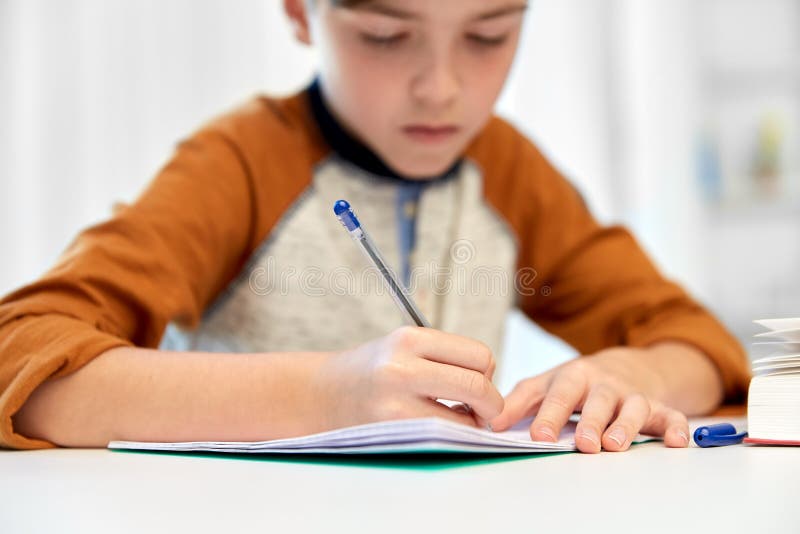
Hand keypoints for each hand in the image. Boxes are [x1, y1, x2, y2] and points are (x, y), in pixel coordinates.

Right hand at [312, 326, 503, 429]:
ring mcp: (395, 403)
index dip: (487, 372)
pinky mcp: (391, 431)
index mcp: (409, 339)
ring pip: (465, 418)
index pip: (478, 355)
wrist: (321, 394)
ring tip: (456, 419)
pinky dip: (452, 437)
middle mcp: (401, 367)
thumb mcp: (403, 346)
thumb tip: (491, 385)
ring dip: (471, 424)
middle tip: (483, 411)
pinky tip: (438, 429)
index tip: (477, 382)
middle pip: (478, 385)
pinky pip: (442, 438)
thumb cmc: (372, 370)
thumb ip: (445, 357)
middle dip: (490, 403)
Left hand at [489, 346, 690, 452]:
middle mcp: (604, 384)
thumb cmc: (576, 382)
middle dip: (591, 422)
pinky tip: (677, 442)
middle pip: (598, 401)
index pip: (559, 394)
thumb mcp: (545, 384)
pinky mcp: (658, 406)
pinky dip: (676, 427)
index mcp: (573, 377)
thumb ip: (519, 402)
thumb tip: (490, 422)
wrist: (623, 365)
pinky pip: (671, 415)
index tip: (537, 436)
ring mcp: (632, 394)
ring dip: (626, 426)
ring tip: (615, 445)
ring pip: (633, 408)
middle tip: (584, 444)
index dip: (549, 415)